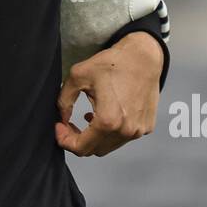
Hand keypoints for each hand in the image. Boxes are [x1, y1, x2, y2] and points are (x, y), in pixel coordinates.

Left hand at [55, 32, 163, 156]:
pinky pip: (123, 138)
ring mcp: (138, 130)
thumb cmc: (112, 63)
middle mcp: (126, 130)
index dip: (65, 140)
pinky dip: (112, 131)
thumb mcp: (78, 76)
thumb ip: (64, 101)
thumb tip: (62, 119)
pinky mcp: (147, 126)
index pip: (81, 148)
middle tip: (70, 123)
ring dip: (95, 135)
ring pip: (109, 146)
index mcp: (108, 121)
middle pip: (94, 150)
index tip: (60, 127)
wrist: (143, 57)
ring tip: (90, 116)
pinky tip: (108, 114)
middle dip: (78, 139)